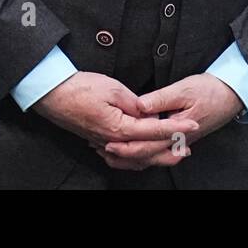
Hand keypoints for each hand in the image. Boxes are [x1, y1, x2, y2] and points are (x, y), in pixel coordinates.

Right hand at [33, 71, 197, 150]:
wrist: (54, 94)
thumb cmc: (82, 88)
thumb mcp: (114, 89)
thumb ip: (136, 104)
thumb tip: (150, 114)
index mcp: (118, 128)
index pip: (154, 130)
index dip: (176, 128)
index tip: (193, 125)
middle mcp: (112, 141)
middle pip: (147, 151)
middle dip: (170, 149)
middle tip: (189, 146)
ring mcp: (104, 144)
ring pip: (135, 158)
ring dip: (155, 157)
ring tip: (174, 153)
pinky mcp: (99, 142)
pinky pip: (122, 158)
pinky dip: (136, 159)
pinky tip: (145, 156)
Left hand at [96, 74, 241, 169]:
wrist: (232, 94)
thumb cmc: (210, 89)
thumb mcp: (184, 89)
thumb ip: (160, 99)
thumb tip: (139, 106)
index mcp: (177, 130)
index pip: (147, 144)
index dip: (125, 144)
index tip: (107, 140)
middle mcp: (178, 142)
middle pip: (146, 156)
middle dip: (122, 154)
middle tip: (100, 148)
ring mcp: (179, 143)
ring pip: (151, 157)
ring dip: (130, 157)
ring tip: (108, 151)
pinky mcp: (180, 140)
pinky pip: (157, 152)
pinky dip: (142, 153)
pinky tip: (131, 148)